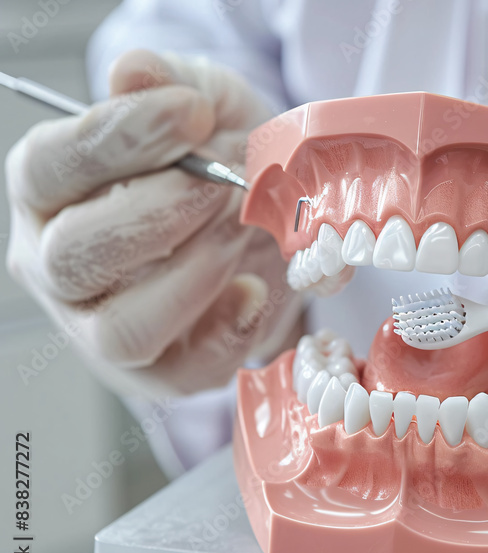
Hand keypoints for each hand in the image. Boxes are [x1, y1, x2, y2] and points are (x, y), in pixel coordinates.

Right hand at [6, 49, 300, 396]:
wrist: (265, 220)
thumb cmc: (217, 158)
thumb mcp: (203, 103)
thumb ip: (169, 84)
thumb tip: (136, 72)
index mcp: (48, 188)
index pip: (50, 167)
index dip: (119, 138)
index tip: (191, 113)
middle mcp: (57, 263)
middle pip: (75, 255)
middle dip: (162, 213)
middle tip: (225, 185)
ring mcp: (101, 326)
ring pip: (122, 328)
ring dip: (195, 275)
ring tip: (243, 228)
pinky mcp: (159, 370)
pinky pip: (183, 372)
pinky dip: (229, 331)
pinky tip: (254, 288)